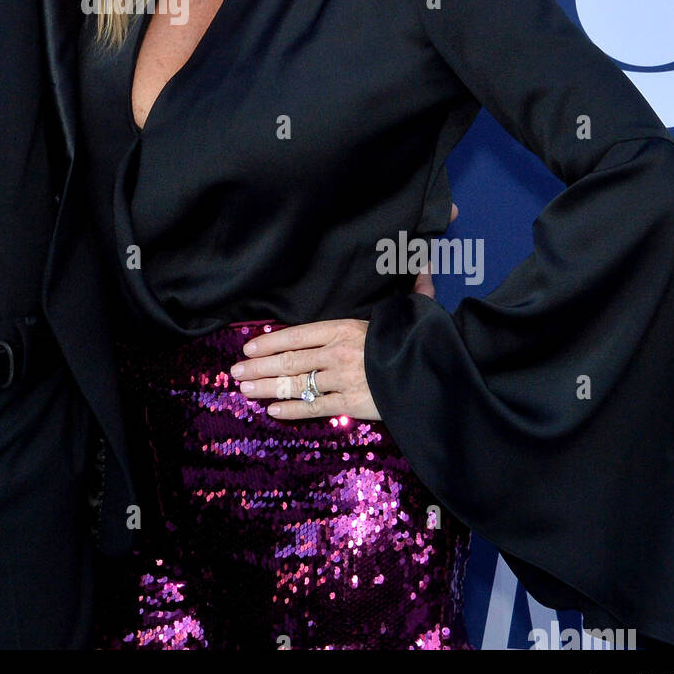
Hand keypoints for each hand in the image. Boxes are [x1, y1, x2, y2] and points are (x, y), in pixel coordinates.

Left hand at [228, 202, 460, 419]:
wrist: (437, 376)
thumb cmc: (420, 342)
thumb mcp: (412, 312)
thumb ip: (410, 290)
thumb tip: (422, 263)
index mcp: (346, 328)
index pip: (299, 333)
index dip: (271, 340)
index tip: (249, 346)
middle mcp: (338, 354)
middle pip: (291, 360)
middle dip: (260, 366)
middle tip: (236, 371)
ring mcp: (343, 380)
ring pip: (297, 384)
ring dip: (268, 388)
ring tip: (246, 390)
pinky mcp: (352, 405)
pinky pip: (315, 408)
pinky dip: (292, 410)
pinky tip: (273, 410)